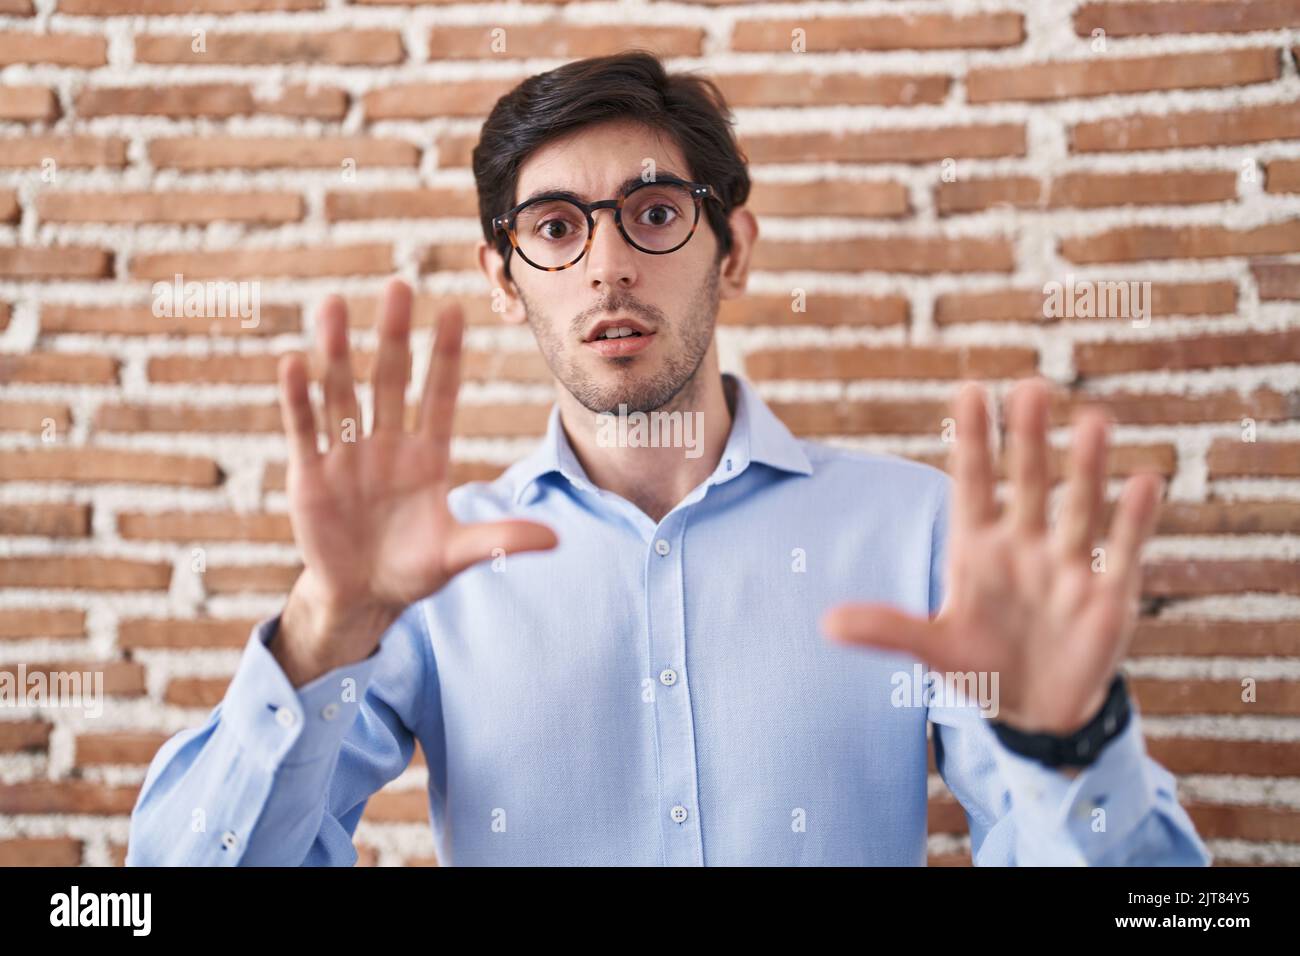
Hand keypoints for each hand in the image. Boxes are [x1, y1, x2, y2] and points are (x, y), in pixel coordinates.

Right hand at [274, 278, 557, 677]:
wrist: (363, 596)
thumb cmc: (415, 569)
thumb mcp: (457, 555)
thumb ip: (499, 539)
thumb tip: (555, 541)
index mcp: (427, 456)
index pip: (438, 395)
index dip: (445, 355)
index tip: (453, 309)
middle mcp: (387, 445)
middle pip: (390, 380)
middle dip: (392, 336)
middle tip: (397, 286)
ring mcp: (347, 456)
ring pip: (341, 393)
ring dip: (336, 353)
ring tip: (331, 304)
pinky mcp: (311, 475)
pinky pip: (305, 430)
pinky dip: (299, 400)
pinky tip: (293, 364)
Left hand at [821, 377, 1161, 735]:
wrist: (1034, 712)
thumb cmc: (980, 666)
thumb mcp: (931, 649)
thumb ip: (886, 629)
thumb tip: (825, 624)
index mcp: (977, 547)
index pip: (972, 483)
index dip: (973, 440)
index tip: (970, 390)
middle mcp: (1024, 545)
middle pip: (1027, 483)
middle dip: (1028, 440)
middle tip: (1030, 387)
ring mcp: (1067, 566)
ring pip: (1079, 506)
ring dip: (1086, 468)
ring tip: (1094, 420)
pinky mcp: (1108, 595)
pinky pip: (1122, 550)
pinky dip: (1133, 520)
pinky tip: (1144, 481)